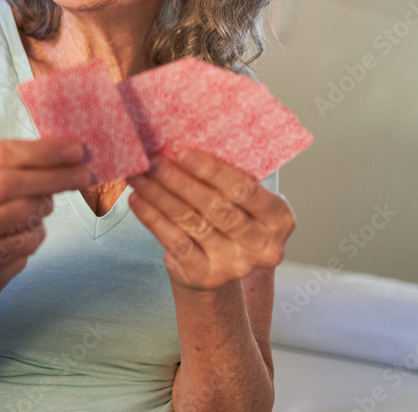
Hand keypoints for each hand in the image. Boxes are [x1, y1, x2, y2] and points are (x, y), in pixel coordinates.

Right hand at [0, 138, 89, 287]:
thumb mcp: (0, 168)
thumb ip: (27, 158)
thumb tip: (71, 151)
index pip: (0, 153)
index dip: (41, 152)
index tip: (75, 150)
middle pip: (9, 183)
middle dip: (52, 177)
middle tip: (84, 174)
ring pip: (20, 212)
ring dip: (44, 206)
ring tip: (46, 204)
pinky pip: (24, 241)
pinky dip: (38, 232)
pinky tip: (31, 229)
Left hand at [128, 149, 294, 290]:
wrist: (219, 268)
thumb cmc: (229, 218)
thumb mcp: (241, 200)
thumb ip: (227, 177)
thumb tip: (182, 143)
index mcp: (279, 218)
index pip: (246, 190)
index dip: (214, 171)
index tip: (183, 153)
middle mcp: (263, 246)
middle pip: (217, 208)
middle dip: (181, 182)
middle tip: (153, 161)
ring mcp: (235, 265)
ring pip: (192, 223)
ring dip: (160, 196)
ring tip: (139, 176)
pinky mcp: (206, 275)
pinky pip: (175, 242)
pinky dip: (153, 219)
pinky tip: (138, 200)